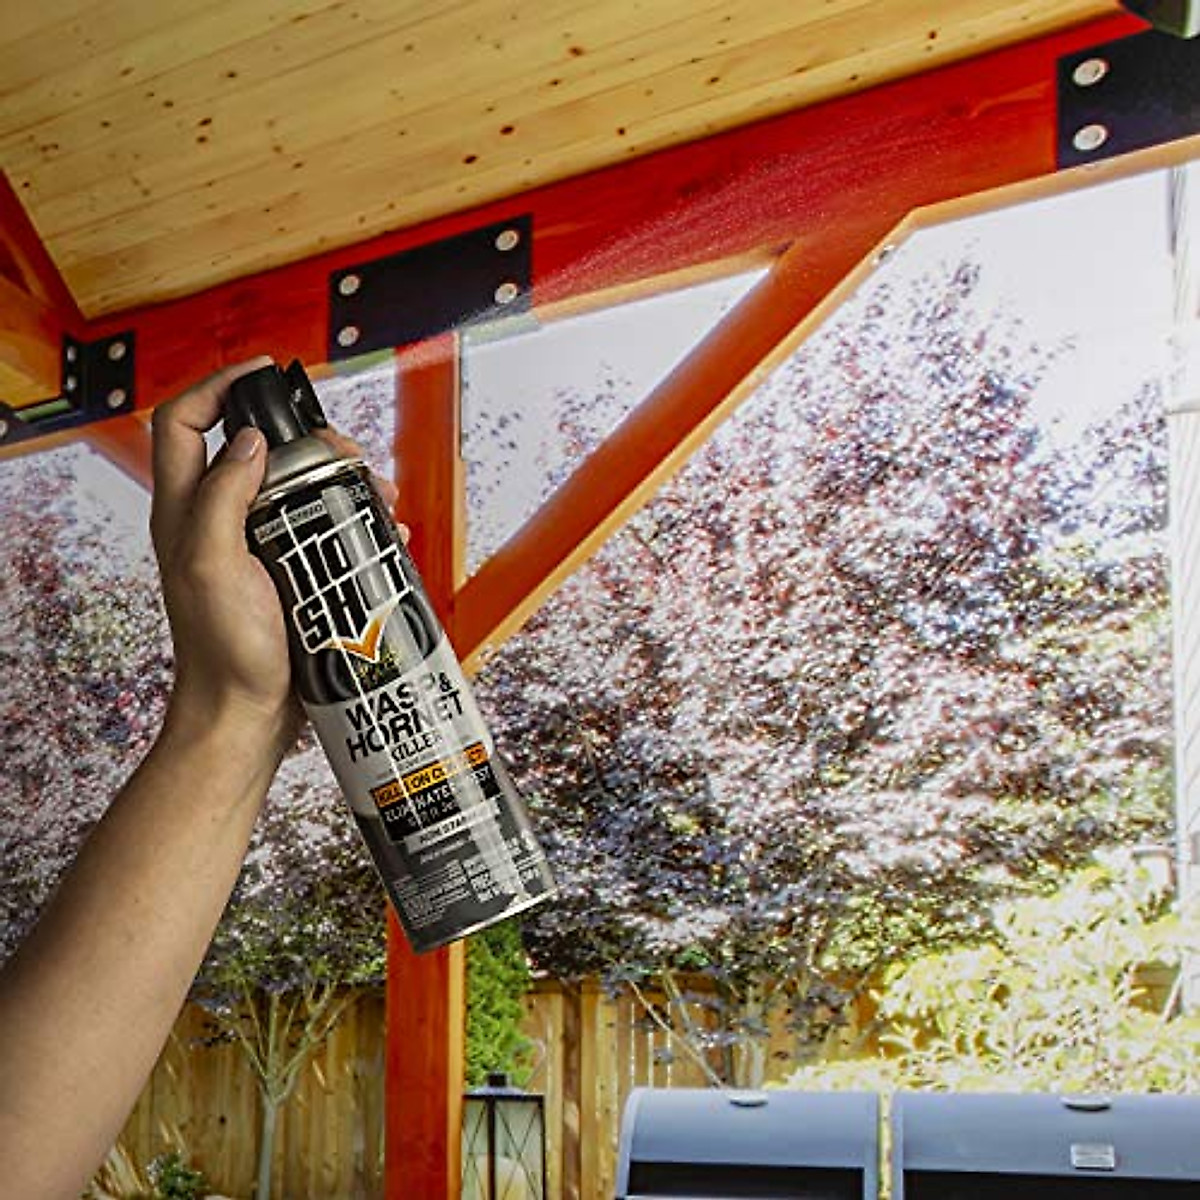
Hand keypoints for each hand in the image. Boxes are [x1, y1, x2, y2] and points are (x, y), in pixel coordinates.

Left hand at [150, 362, 402, 756]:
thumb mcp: (211, 565)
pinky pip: (322, 527)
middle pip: (255, 446)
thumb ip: (220, 497)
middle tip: (339, 450)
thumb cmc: (224, 651)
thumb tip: (248, 441)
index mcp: (187, 511)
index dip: (216, 385)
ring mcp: (257, 546)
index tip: (263, 374)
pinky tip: (379, 529)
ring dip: (337, 477)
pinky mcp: (291, 571)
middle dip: (302, 436)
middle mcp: (219, 520)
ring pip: (296, 484)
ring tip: (372, 492)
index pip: (184, 422)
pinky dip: (353, 518)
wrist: (250, 713)